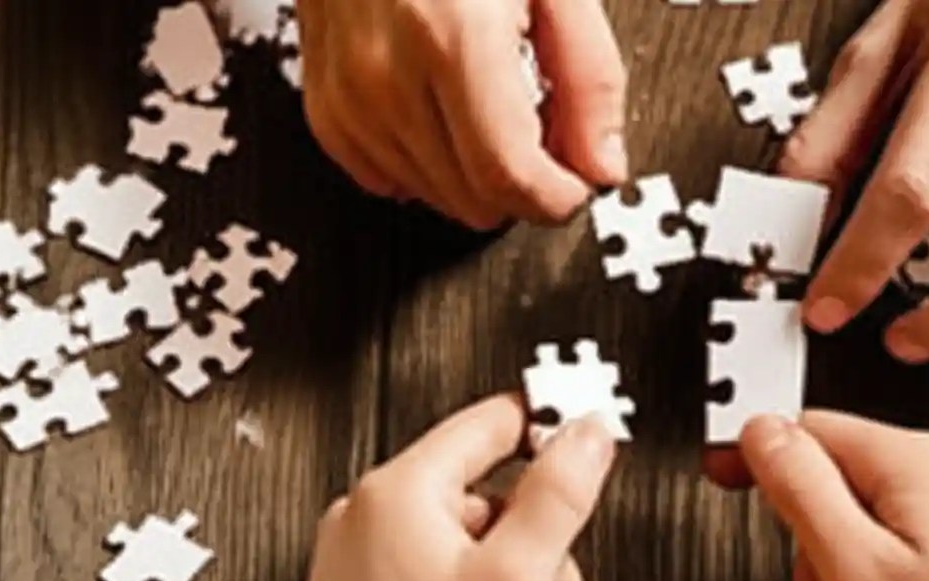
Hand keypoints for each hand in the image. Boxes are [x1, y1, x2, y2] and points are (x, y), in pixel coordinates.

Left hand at [287, 395, 615, 580]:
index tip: (589, 441)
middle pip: (495, 506)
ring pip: (479, 563)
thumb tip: (587, 434)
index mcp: (398, 493)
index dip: (550, 432)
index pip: (492, 423)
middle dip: (539, 561)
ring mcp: (367, 576)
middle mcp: (372, 524)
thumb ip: (559, 496)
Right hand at [296, 0, 627, 228]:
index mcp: (452, 34)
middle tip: (543, 137)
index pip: (508, 174)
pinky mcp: (327, 107)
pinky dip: (429, 169)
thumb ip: (588, 78)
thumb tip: (601, 163)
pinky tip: (449, 121)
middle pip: (474, 198)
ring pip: (436, 198)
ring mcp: (350, 93)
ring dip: (477, 178)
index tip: (577, 186)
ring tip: (493, 112)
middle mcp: (388, 72)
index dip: (557, 197)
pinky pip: (388, 182)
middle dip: (523, 188)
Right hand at [738, 412, 928, 580]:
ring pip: (881, 540)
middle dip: (825, 574)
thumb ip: (802, 492)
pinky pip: (926, 562)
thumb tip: (762, 431)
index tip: (726, 475)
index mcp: (922, 463)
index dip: (762, 461)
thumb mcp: (862, 574)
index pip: (811, 430)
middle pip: (843, 497)